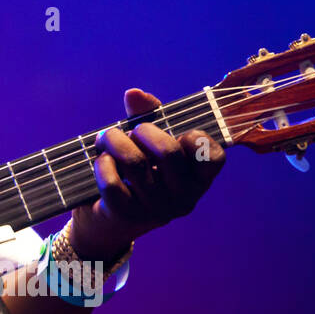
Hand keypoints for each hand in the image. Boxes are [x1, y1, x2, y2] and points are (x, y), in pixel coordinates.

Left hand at [70, 88, 225, 261]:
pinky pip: (112, 183)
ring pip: (135, 163)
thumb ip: (147, 115)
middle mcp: (183, 198)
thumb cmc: (137, 172)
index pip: (213, 157)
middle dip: (144, 130)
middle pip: (169, 152)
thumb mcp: (149, 144)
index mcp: (198, 179)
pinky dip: (102, 165)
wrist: (109, 220)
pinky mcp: (127, 216)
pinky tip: (101, 161)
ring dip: (114, 140)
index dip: (197, 138)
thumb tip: (134, 93)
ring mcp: (156, 210)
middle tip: (132, 131)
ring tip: (107, 138)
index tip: (179, 133)